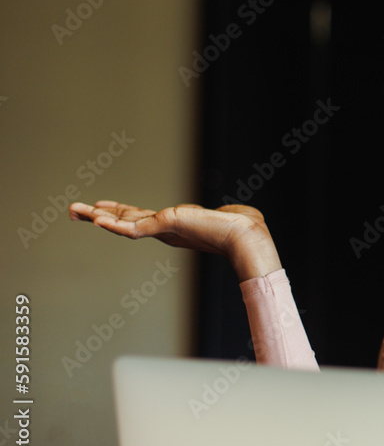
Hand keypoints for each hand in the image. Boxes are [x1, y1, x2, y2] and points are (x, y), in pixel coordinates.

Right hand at [69, 200, 281, 280]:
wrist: (247, 237)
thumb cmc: (244, 228)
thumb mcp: (227, 215)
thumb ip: (222, 213)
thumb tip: (231, 212)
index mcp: (176, 226)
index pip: (140, 219)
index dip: (119, 214)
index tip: (100, 209)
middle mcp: (166, 229)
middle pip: (126, 221)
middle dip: (99, 215)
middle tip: (75, 210)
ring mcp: (165, 229)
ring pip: (125, 224)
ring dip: (98, 217)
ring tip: (75, 211)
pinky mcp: (168, 226)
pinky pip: (136, 228)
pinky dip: (116, 225)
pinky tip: (98, 220)